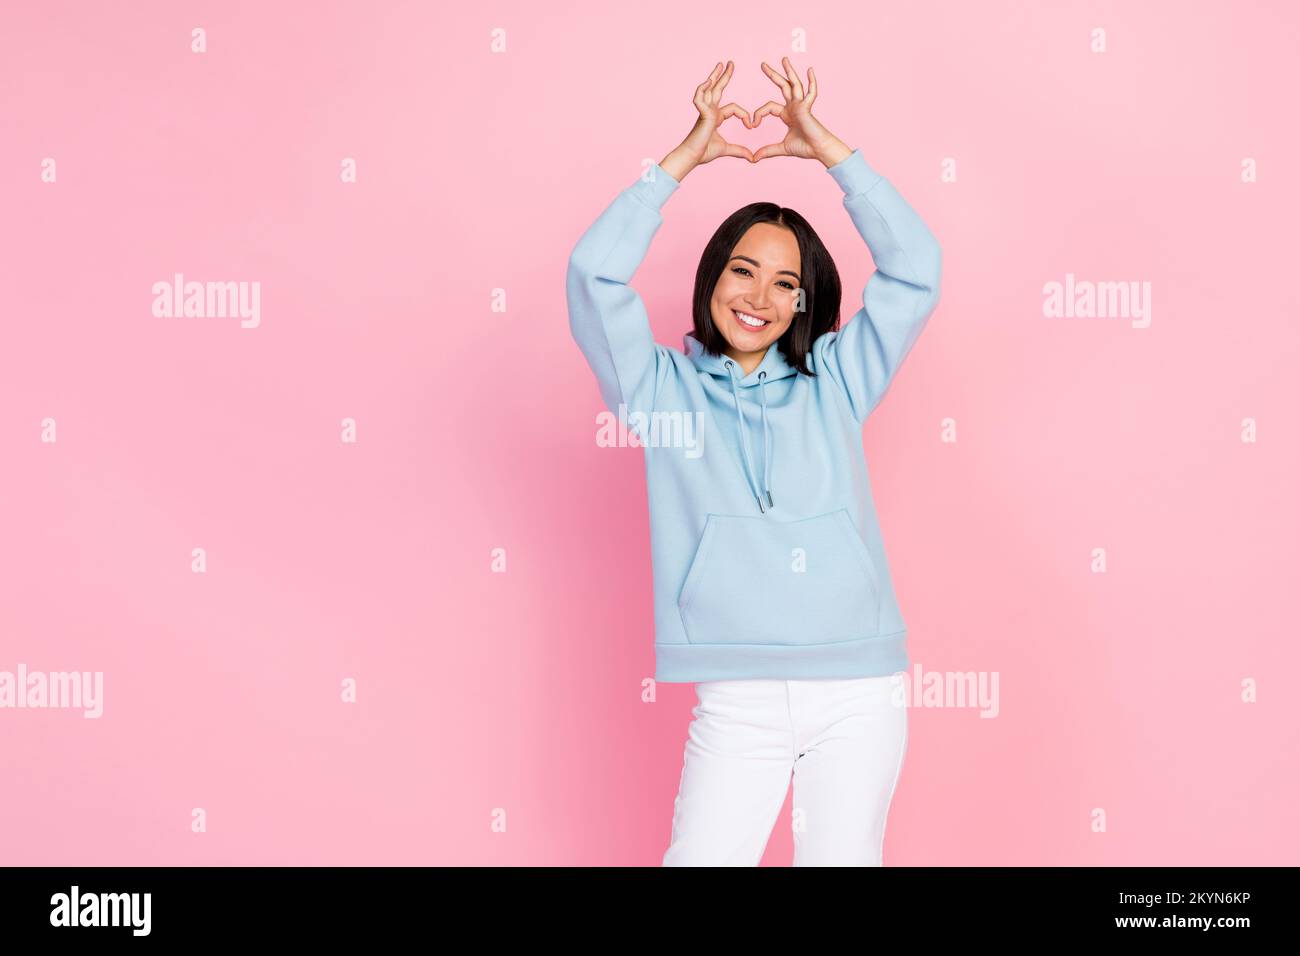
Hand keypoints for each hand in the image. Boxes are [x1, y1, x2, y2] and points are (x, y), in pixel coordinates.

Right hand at [661, 61, 754, 179]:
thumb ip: (739, 151)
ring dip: (715, 75)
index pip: (734, 108)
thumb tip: (752, 158)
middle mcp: (710, 111)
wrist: (692, 157)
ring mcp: (705, 110)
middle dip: (724, 76)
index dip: (744, 115)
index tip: (751, 126)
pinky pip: (700, 97)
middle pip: (718, 89)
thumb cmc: (704, 153)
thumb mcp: (726, 149)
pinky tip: (709, 80)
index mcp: (716, 117)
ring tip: (721, 64)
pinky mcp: (702, 113)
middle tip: (730, 63)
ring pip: (710, 88)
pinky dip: (703, 88)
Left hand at [750, 57, 848, 166]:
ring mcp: (802, 105)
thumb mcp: (782, 148)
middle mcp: (794, 106)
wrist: (819, 150)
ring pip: (794, 84)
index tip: (752, 124)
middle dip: (772, 75)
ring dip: (789, 71)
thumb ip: (768, 151)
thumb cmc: (805, 148)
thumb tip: (753, 159)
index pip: (768, 107)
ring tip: (783, 59)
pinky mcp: (808, 107)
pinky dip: (811, 82)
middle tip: (762, 64)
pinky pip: (811, 92)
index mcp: (787, 114)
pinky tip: (809, 70)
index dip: (758, 114)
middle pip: (782, 86)